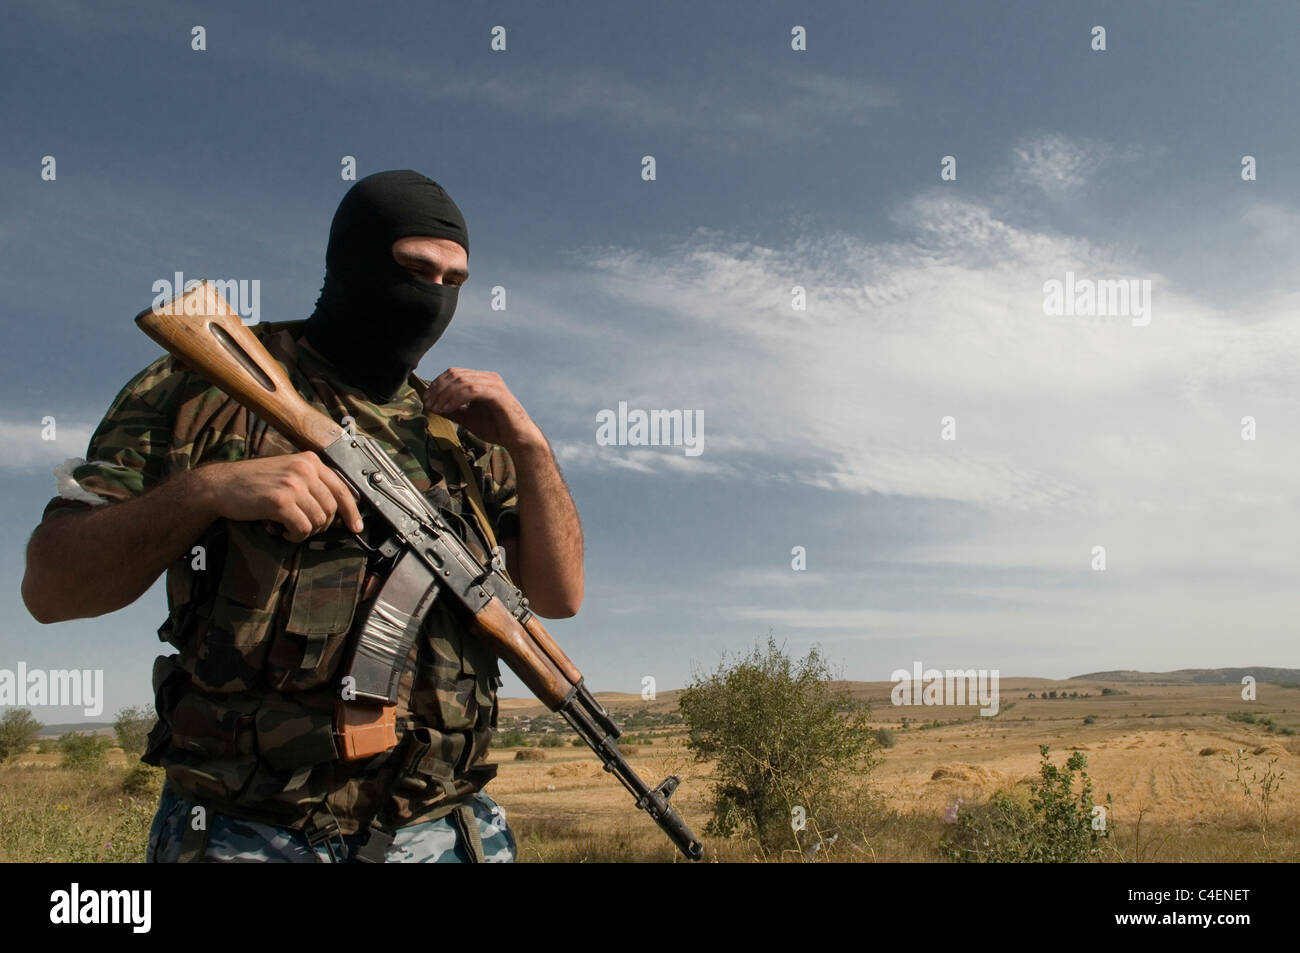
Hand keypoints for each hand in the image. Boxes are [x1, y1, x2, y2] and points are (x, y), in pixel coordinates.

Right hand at [195, 452, 363, 542]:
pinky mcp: (281, 502)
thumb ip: (312, 484)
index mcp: (310, 460)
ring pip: (319, 521)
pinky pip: (303, 529)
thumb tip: (338, 512)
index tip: (356, 527)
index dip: (352, 511)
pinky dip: (294, 536)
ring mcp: (293, 485)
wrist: (220, 485)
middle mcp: (305, 469)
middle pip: (332, 509)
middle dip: (320, 525)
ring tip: (287, 526)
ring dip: (305, 531)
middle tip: (301, 527)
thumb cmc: (253, 482)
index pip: (343, 488)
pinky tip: (280, 531)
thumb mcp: (287, 472)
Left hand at [422, 367, 542, 449]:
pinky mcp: (498, 394)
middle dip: (438, 389)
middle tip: (428, 404)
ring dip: (445, 395)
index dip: (437, 384)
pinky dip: (456, 399)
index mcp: (481, 380)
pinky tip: (447, 409)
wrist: (517, 439)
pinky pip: (472, 391)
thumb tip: (433, 406)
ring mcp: (494, 384)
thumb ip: (453, 410)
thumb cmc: (496, 428)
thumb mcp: (467, 418)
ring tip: (436, 408)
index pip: (454, 373)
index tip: (426, 400)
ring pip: (462, 381)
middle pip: (455, 374)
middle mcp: (488, 378)